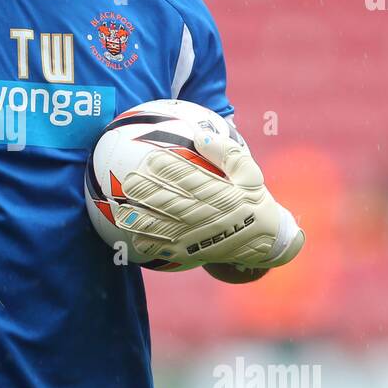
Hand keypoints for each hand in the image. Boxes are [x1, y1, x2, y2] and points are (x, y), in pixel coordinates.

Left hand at [119, 120, 303, 270]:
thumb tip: (201, 134)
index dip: (172, 170)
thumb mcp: (250, 173)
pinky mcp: (195, 253)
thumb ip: (227, 153)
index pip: (193, 179)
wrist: (266, 242)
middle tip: (128, 182)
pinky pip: (169, 249)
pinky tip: (133, 236)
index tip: (151, 159)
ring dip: (143, 220)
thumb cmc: (254, 200)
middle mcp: (210, 217)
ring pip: (167, 228)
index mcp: (224, 195)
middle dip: (150, 193)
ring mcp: (201, 237)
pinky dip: (151, 244)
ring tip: (122, 210)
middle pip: (174, 203)